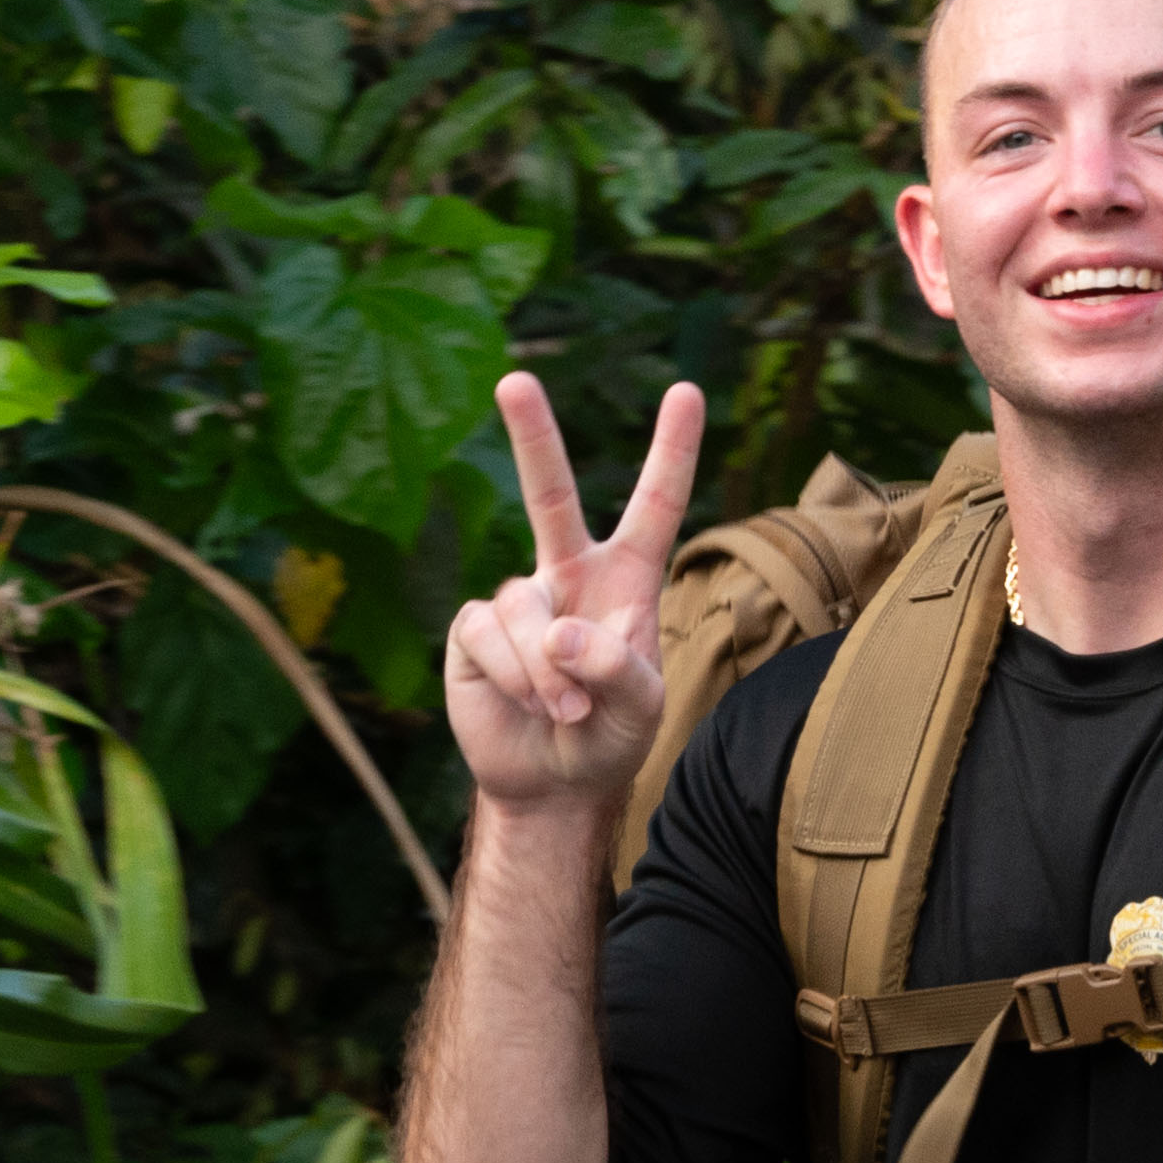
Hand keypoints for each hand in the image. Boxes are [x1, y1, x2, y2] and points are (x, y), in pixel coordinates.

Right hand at [441, 374, 704, 814]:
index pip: (654, 505)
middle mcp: (568, 574)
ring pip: (524, 607)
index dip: (671, 451)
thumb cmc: (611, 737)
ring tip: (568, 709)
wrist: (553, 782)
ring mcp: (518, 600)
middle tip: (515, 379)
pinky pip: (490, 634)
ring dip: (548, 668)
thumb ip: (617, 667)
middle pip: (550, 493)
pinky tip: (531, 703)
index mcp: (627, 579)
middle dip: (531, 436)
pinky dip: (516, 673)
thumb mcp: (642, 708)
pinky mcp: (474, 632)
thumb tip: (561, 631)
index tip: (687, 391)